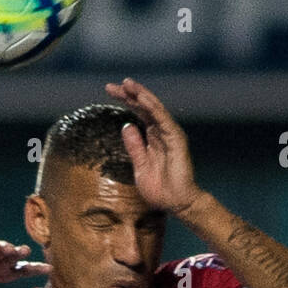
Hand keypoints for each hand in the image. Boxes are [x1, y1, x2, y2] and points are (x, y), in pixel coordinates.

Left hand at [0, 234, 50, 283]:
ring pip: (13, 258)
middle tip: (11, 249)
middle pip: (1, 250)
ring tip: (26, 252)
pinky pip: (24, 271)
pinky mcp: (8, 272)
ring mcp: (2, 261)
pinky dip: (36, 269)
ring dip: (19, 255)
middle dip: (6, 249)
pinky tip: (48, 268)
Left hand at [105, 77, 204, 217]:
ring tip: (127, 84)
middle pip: (144, 107)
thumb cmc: (160, 188)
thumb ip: (134, 146)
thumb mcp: (140, 166)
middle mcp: (162, 131)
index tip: (109, 91)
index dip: (125, 101)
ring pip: (154, 109)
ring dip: (140, 95)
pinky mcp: (176, 139)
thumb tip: (126, 126)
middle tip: (111, 85)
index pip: (138, 113)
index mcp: (153, 137)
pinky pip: (163, 119)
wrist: (177, 203)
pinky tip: (141, 98)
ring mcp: (170, 134)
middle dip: (128, 94)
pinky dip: (152, 107)